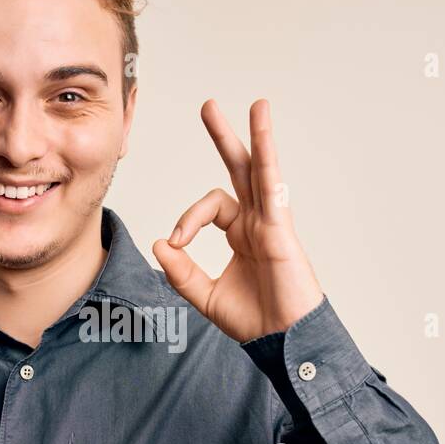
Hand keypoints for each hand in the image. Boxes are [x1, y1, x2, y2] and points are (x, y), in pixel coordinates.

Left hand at [152, 99, 323, 342]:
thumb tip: (161, 243)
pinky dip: (267, 153)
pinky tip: (263, 127)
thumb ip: (182, 272)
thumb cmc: (255, 321)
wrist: (282, 340)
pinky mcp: (281, 227)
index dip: (187, 220)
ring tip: (257, 103)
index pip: (210, 208)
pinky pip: (272, 183)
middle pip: (240, 170)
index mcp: (242, 235)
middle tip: (208, 107)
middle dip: (225, 138)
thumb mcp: (206, 296)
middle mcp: (257, 222)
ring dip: (255, 135)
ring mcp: (271, 222)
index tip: (176, 243)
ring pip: (260, 170)